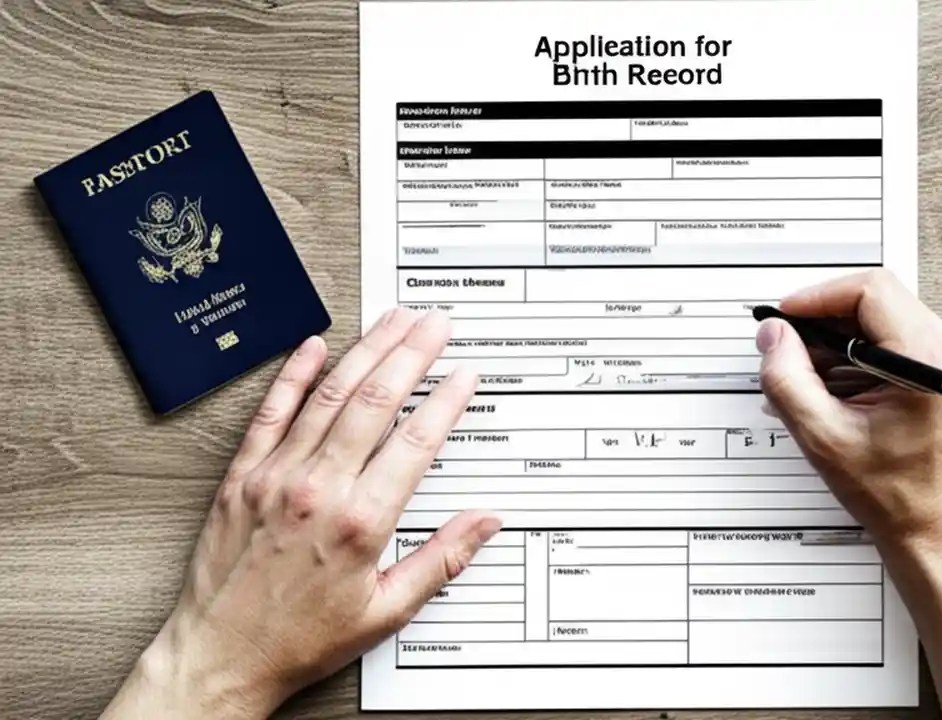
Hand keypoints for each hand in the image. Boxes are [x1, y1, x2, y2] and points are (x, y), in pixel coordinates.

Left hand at [103, 309, 500, 719]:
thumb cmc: (299, 640)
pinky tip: (314, 346)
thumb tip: (485, 524)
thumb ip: (441, 560)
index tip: (464, 375)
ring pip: (329, 396)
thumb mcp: (386, 611)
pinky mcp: (241, 477)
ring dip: (366, 351)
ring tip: (392, 321)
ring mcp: (276, 477)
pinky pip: (271, 412)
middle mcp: (317, 490)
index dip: (445, 400)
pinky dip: (294, 375)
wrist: (220, 657)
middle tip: (436, 324)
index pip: (416, 441)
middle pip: (375, 402)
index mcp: (360, 524)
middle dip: (412, 354)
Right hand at [755, 270, 941, 557]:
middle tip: (793, 348)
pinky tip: (842, 387)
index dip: (819, 297)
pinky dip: (865, 354)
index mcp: (931, 362)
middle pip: (879, 299)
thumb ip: (788, 378)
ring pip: (888, 317)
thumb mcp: (824, 438)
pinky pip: (902, 339)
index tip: (788, 316)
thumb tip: (774, 336)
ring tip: (816, 378)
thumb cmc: (898, 498)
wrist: (939, 532)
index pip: (870, 290)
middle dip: (828, 320)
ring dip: (844, 339)